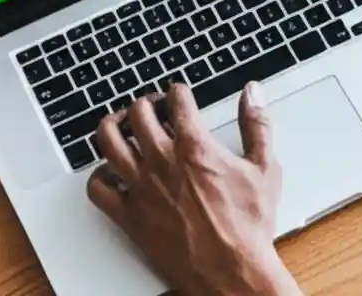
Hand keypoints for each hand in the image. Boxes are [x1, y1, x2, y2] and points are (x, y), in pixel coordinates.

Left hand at [87, 82, 300, 295]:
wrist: (231, 272)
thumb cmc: (247, 227)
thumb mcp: (264, 169)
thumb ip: (257, 125)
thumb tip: (252, 94)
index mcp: (193, 146)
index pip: (176, 99)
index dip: (177, 91)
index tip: (178, 93)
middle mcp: (161, 161)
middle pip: (138, 113)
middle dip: (146, 103)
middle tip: (152, 107)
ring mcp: (141, 188)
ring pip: (109, 141)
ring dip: (113, 126)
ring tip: (121, 124)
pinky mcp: (128, 215)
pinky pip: (97, 188)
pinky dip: (98, 175)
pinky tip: (109, 172)